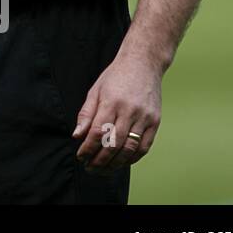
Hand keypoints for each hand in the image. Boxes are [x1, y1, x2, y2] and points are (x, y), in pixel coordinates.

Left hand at [72, 52, 162, 172]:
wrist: (143, 63)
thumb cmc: (115, 76)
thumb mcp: (95, 90)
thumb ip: (86, 114)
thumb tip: (77, 136)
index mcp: (111, 101)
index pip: (98, 132)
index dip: (88, 148)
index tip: (81, 157)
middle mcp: (129, 111)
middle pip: (114, 144)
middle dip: (100, 160)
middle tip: (90, 168)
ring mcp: (145, 117)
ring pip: (130, 148)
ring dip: (116, 163)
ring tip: (104, 169)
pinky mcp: (156, 121)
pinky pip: (145, 146)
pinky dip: (133, 158)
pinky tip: (122, 162)